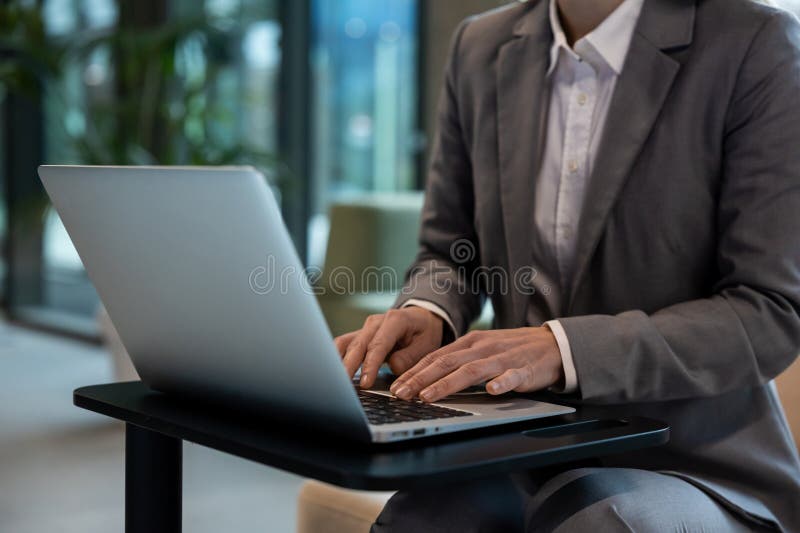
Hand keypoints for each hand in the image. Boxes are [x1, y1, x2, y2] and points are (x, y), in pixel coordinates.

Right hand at [334, 307, 444, 388]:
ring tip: (335, 382)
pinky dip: (336, 358)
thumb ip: (409, 357)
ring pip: (345, 344)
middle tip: (344, 387)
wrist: (421, 319)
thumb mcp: (427, 345)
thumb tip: (392, 367)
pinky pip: (343, 345)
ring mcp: (365, 328)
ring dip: (338, 362)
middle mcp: (376, 322)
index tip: (366, 382)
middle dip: (349, 367)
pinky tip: (332, 373)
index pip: (379, 344)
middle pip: (358, 345)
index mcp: (395, 320)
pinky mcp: (359, 336)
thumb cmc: (424, 333)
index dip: (370, 365)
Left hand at [389, 327, 563, 402]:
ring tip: (428, 396)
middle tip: (401, 394)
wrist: (550, 345)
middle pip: (446, 363)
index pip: (435, 357)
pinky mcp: (524, 370)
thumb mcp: (480, 350)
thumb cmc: (511, 350)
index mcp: (469, 343)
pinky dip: (501, 383)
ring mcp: (502, 359)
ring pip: (471, 371)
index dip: (414, 372)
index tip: (395, 386)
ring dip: (447, 384)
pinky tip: (492, 391)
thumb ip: (457, 361)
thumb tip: (426, 377)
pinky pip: (512, 377)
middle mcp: (482, 348)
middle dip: (420, 379)